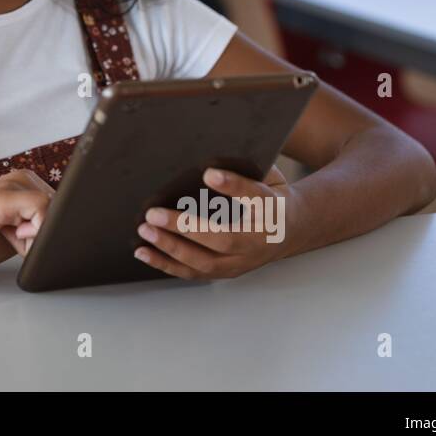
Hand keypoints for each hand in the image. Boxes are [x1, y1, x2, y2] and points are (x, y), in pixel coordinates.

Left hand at [134, 164, 299, 279]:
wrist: (291, 230)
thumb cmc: (272, 199)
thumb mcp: (268, 178)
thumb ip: (245, 172)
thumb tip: (210, 164)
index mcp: (271, 212)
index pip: (254, 197)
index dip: (233, 186)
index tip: (209, 173)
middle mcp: (256, 243)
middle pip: (221, 240)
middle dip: (184, 228)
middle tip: (152, 214)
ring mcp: (240, 262)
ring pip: (203, 263)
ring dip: (170, 249)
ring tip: (144, 232)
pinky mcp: (225, 272)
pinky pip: (194, 272)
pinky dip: (167, 264)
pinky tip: (145, 252)